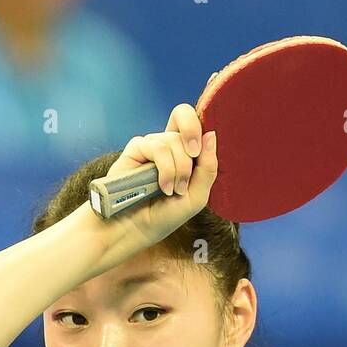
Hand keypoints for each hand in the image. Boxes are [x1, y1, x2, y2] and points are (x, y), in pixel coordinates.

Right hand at [102, 104, 217, 253]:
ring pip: (173, 140)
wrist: (136, 229)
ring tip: (173, 190)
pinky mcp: (136, 149)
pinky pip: (157, 147)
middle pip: (184, 117)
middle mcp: (167, 145)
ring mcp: (151, 146)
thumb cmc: (165, 216)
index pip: (195, 122)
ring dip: (179, 168)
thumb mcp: (197, 196)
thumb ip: (208, 168)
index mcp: (184, 152)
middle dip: (192, 141)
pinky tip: (162, 187)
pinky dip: (165, 168)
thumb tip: (211, 133)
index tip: (200, 151)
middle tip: (192, 161)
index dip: (200, 126)